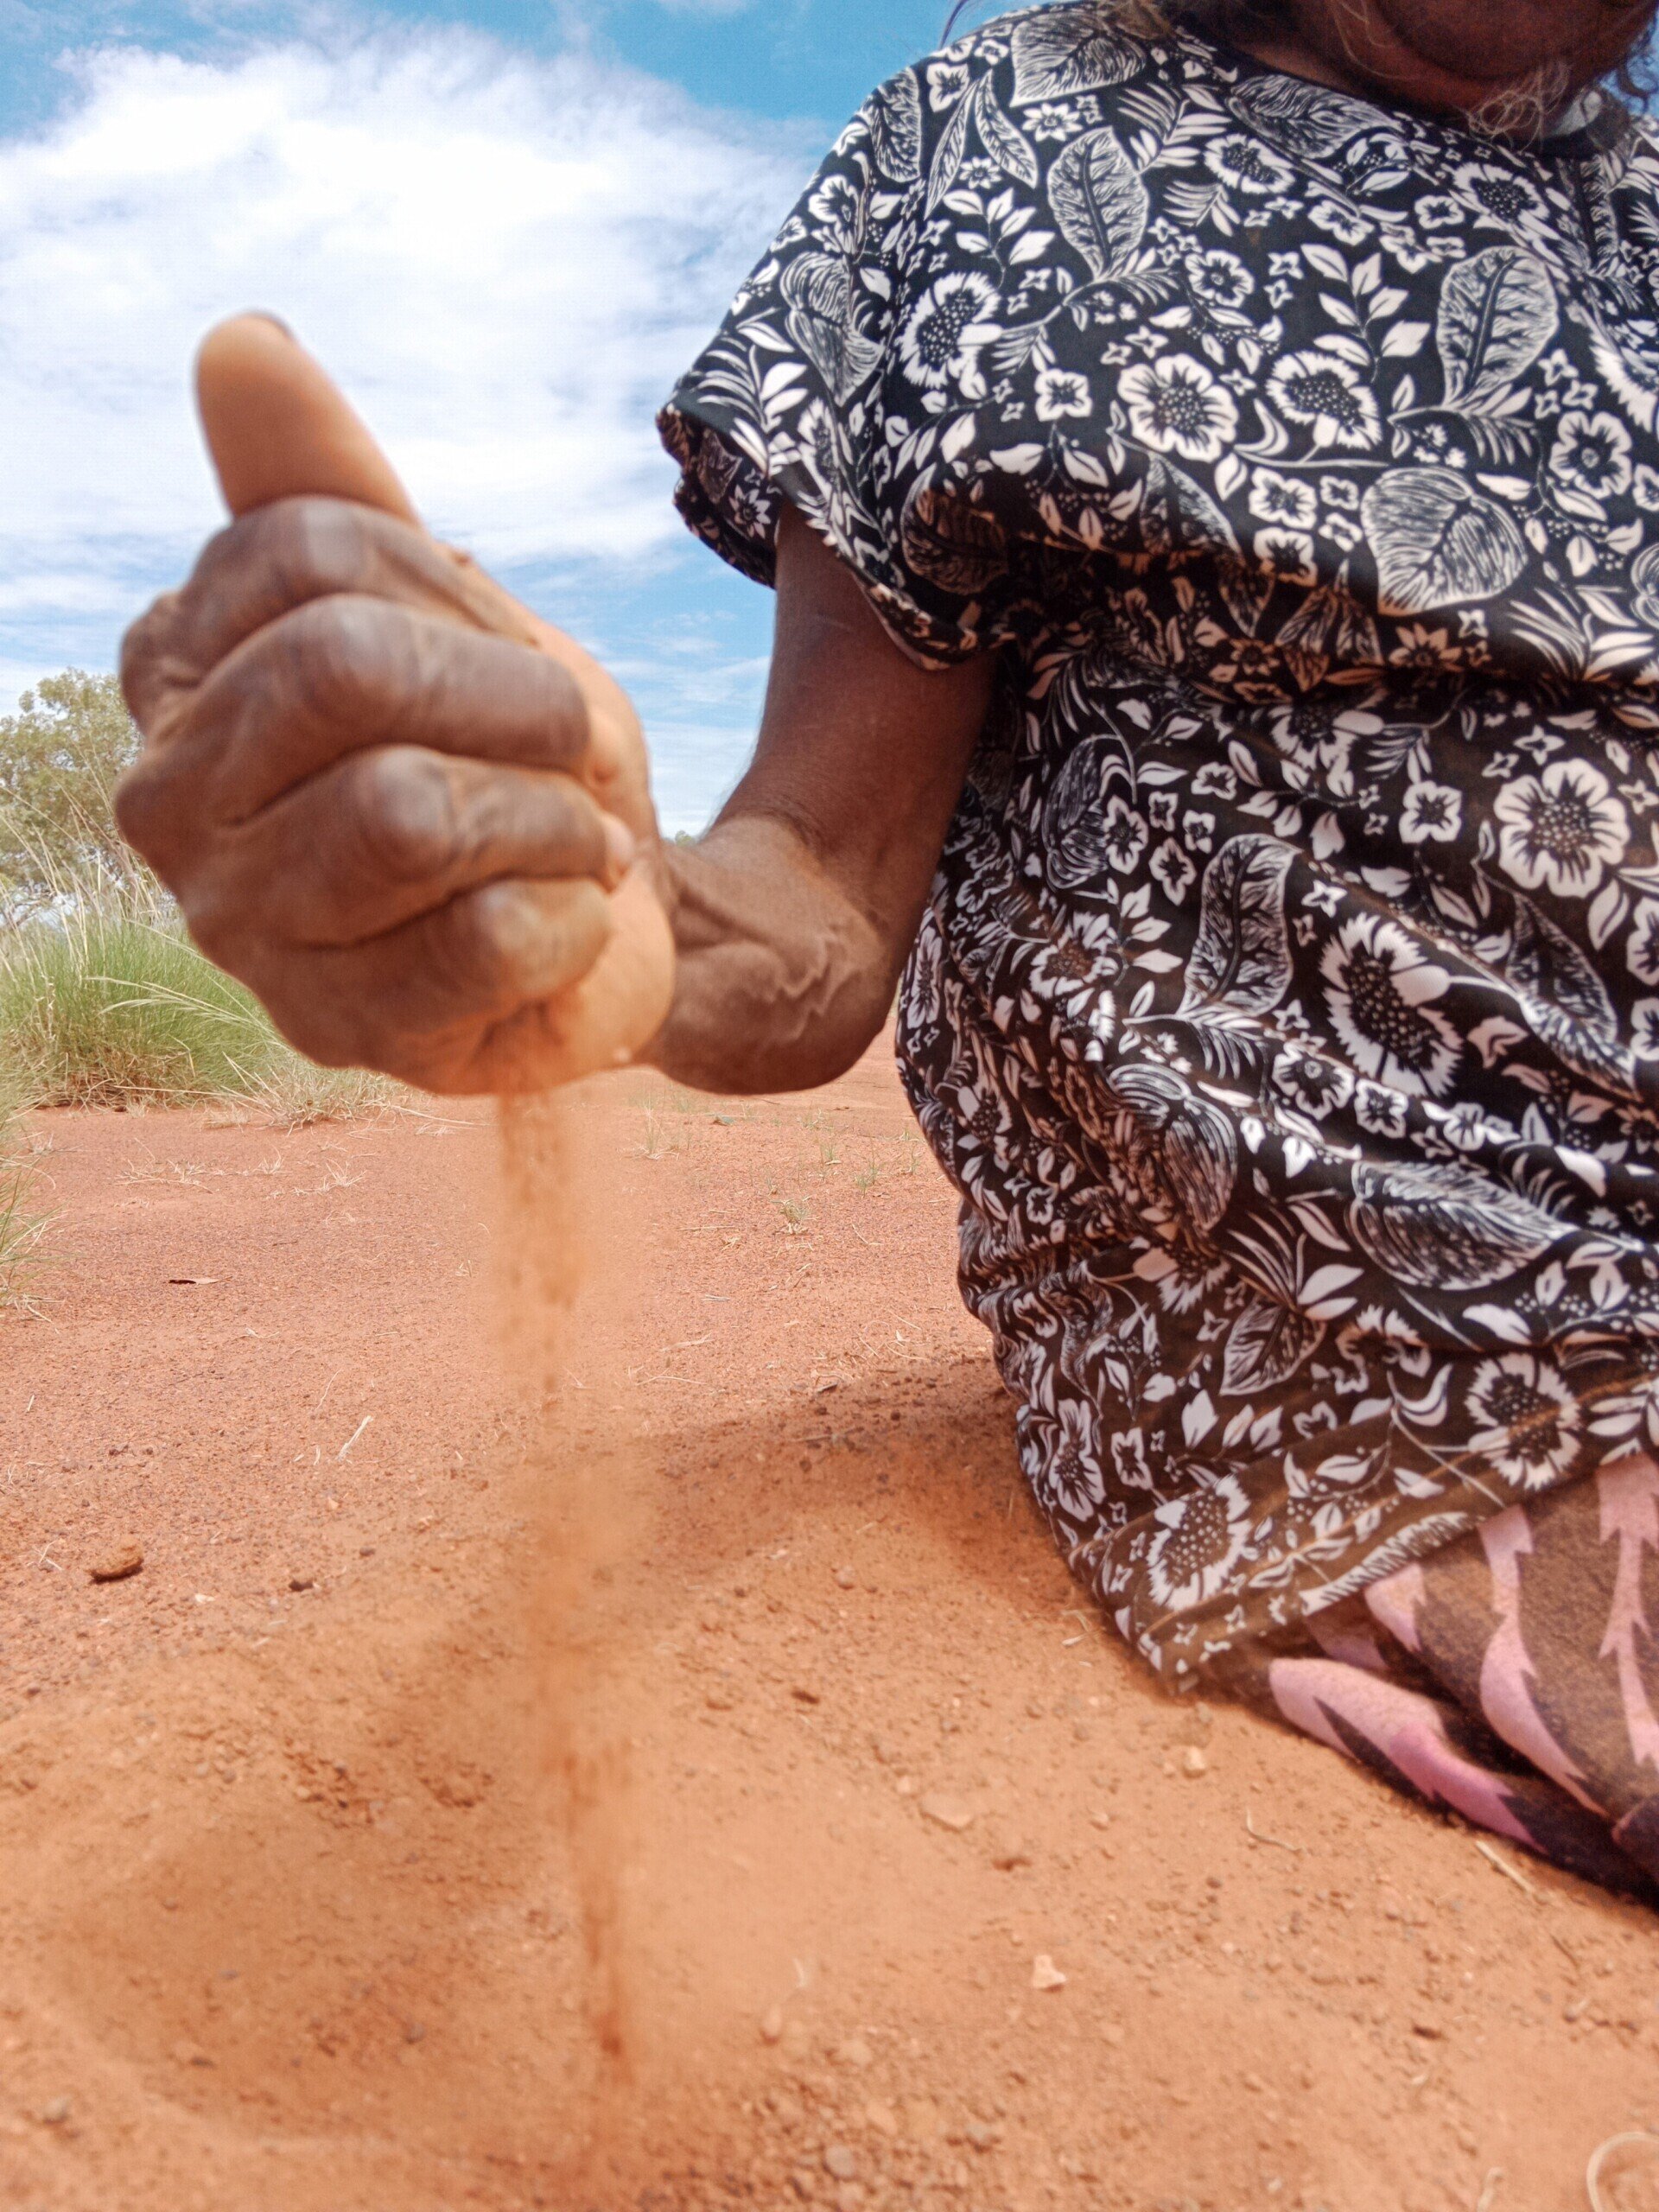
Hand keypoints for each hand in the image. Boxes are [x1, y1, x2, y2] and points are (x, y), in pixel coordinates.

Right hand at [116, 319, 674, 1093]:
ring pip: (412, 813)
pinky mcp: (356, 1035)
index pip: (309, 552)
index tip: (496, 655)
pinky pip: (490, 935)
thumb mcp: (434, 595)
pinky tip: (565, 921)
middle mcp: (171, 814)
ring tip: (567, 836)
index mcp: (172, 676)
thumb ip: (325, 483)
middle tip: (564, 746)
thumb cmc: (499, 745)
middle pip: (344, 671)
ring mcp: (252, 939)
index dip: (456, 592)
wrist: (603, 900)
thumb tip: (238, 340)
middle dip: (513, 698)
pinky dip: (577, 911)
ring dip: (550, 812)